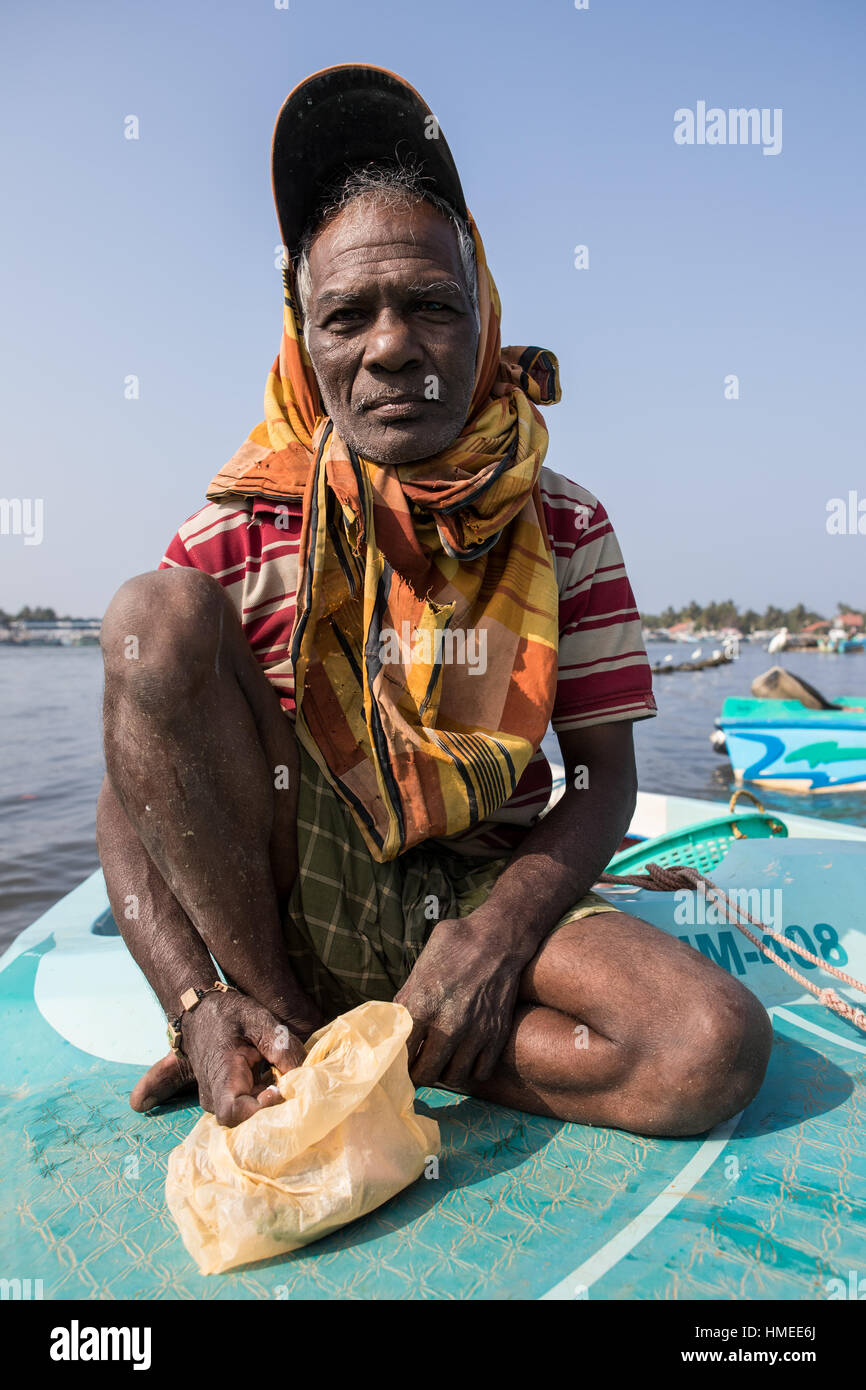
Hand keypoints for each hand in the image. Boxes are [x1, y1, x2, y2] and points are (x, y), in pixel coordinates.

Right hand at [129, 990, 308, 1126]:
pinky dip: (269, 1097)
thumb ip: (279, 1044)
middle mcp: (217, 1096)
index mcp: (221, 1077)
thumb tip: (302, 1073)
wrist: (199, 1013)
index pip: (234, 1112)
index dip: (260, 1109)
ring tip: (292, 1082)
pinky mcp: (230, 1099)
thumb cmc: (227, 1014)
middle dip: (276, 1108)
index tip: (279, 1090)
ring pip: (252, 1115)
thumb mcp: (257, 1019)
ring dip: (275, 1103)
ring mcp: (221, 1100)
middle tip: (297, 1088)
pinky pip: (251, 1106)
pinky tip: (282, 1081)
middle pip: (248, 1119)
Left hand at [393, 915, 520, 1088]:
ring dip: (444, 1074)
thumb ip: (407, 997)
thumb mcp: (422, 965)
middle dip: (418, 1074)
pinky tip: (465, 1058)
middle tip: (418, 1066)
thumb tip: (393, 1022)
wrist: (498, 939)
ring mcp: (475, 1034)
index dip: (398, 1062)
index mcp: (423, 1006)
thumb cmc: (455, 945)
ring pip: (453, 1077)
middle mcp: (448, 1025)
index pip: (402, 1054)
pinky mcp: (496, 1035)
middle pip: (426, 1074)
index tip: (399, 1062)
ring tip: (442, 1063)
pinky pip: (480, 1073)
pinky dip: (471, 1071)